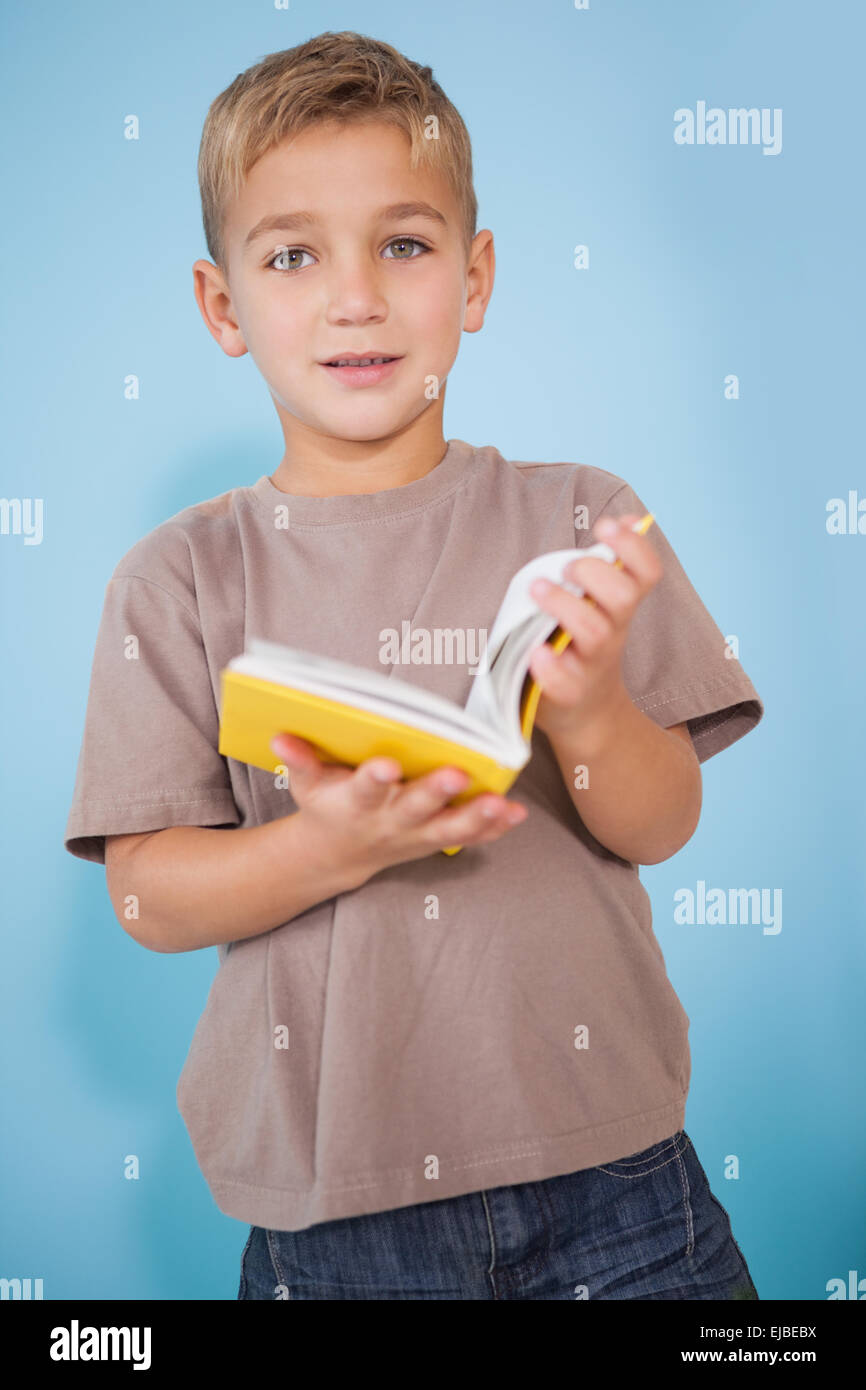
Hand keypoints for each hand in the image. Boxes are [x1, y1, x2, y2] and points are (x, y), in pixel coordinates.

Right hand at [269, 733, 527, 879]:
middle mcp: (389, 822)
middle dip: (435, 792)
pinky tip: (516, 814)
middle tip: (457, 774)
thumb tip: (280, 735)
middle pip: (415, 809)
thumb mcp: (307, 785)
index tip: (386, 764)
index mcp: (356, 804)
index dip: (374, 779)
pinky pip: (470, 838)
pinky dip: (493, 829)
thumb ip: (300, 759)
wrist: (339, 855)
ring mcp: (417, 834)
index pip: (365, 790)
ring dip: (476, 817)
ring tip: (501, 803)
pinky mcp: (437, 839)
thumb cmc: (327, 806)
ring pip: (450, 828)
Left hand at [527, 513, 661, 740]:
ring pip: (594, 632)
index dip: (632, 546)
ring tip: (536, 589)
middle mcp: (613, 632)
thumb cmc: (585, 643)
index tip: (605, 527)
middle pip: (621, 597)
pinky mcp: (569, 691)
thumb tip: (631, 519)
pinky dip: (551, 666)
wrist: (586, 712)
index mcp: (621, 607)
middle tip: (566, 568)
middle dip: (594, 572)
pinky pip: (564, 681)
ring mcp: (592, 663)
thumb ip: (611, 563)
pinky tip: (537, 651)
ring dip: (565, 606)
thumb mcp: (603, 603)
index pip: (646, 572)